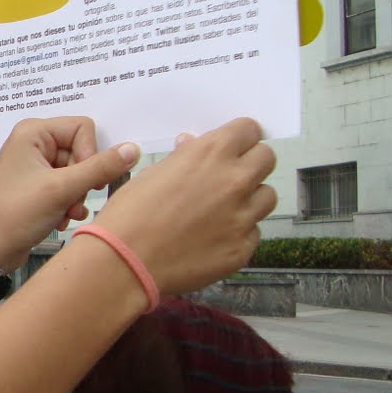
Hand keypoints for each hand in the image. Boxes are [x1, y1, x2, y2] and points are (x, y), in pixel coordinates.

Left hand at [0, 117, 141, 270]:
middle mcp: (34, 141)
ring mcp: (36, 163)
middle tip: (71, 200)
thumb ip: (100, 168)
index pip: (83, 127)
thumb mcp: (62, 189)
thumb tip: (134, 149)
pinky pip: (69, 184)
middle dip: (82, 180)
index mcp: (33, 131)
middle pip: (82, 150)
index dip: (89, 154)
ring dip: (77, 195)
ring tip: (66, 212)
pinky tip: (61, 218)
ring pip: (79, 170)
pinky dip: (69, 202)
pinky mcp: (39, 183)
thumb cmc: (17, 214)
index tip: (80, 180)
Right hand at [92, 117, 275, 294]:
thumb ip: (184, 158)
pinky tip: (212, 237)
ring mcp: (242, 216)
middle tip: (231, 176)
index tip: (235, 146)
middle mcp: (234, 181)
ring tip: (223, 210)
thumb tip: (193, 147)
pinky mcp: (242, 248)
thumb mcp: (152, 173)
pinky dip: (238, 232)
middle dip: (251, 163)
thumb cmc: (130, 216)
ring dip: (250, 199)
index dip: (241, 138)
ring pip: (267, 196)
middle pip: (267, 158)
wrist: (124, 262)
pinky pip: (253, 232)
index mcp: (211, 154)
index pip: (250, 130)